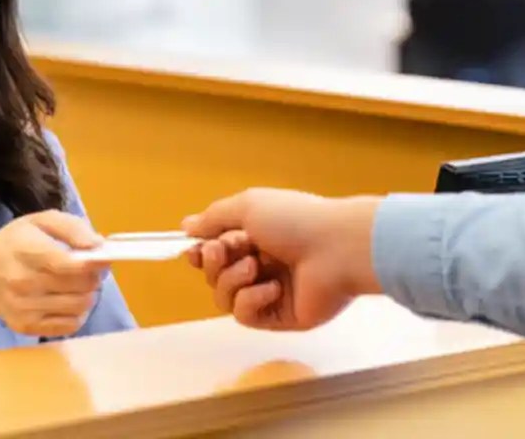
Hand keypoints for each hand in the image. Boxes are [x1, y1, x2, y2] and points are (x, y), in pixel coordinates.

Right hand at [0, 210, 108, 336]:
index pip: (70, 265)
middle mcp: (23, 282)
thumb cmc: (16, 243)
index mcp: (27, 251)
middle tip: (89, 270)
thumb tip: (98, 245)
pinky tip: (67, 300)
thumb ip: (73, 228)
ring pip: (80, 306)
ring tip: (77, 284)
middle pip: (81, 287)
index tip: (103, 257)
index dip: (95, 262)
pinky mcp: (27, 326)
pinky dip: (77, 313)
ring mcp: (24, 308)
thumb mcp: (40, 221)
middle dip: (93, 277)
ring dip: (87, 294)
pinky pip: (70, 325)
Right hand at [182, 189, 381, 330]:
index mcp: (258, 236)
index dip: (202, 253)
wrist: (338, 249)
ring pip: (225, 297)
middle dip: (215, 262)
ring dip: (231, 280)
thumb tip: (186, 226)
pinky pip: (245, 316)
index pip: (217, 251)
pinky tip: (272, 289)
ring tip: (254, 267)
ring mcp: (271, 292)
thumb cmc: (296, 220)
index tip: (195, 249)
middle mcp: (263, 264)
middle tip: (226, 250)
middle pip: (216, 275)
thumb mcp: (248, 206)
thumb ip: (214, 218)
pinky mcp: (280, 317)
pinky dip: (251, 301)